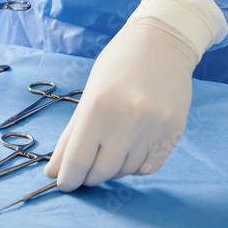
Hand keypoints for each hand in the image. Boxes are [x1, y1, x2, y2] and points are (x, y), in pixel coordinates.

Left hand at [43, 15, 198, 189]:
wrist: (163, 44)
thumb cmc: (118, 65)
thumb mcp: (88, 94)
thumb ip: (71, 134)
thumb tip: (54, 171)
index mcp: (98, 107)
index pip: (78, 159)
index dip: (67, 178)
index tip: (63, 183)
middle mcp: (127, 121)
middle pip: (102, 171)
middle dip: (88, 176)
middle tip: (84, 170)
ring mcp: (153, 128)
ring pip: (126, 171)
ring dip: (112, 170)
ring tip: (108, 151)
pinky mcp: (173, 133)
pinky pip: (149, 168)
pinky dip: (135, 166)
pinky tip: (129, 151)